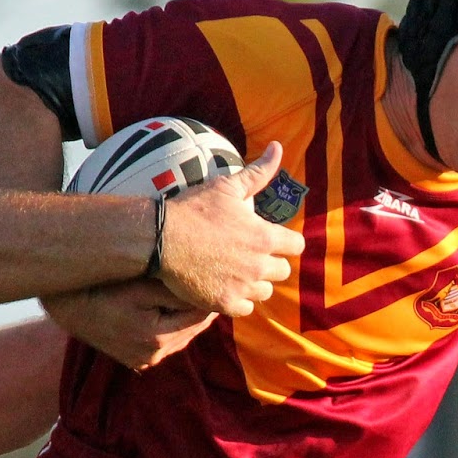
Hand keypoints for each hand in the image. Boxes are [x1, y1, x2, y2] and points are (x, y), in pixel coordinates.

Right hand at [43, 278, 215, 370]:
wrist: (67, 305)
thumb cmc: (103, 288)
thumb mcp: (142, 285)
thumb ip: (176, 290)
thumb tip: (209, 289)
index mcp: (156, 338)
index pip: (198, 318)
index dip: (212, 297)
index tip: (223, 281)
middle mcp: (151, 356)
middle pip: (191, 331)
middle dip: (204, 309)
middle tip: (219, 288)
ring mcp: (142, 361)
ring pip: (180, 338)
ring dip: (190, 320)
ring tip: (201, 297)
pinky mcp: (135, 361)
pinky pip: (165, 344)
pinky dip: (173, 328)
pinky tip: (177, 311)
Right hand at [158, 143, 303, 316]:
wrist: (162, 239)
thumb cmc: (194, 210)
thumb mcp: (227, 186)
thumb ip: (258, 173)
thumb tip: (278, 148)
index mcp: (264, 237)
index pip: (296, 246)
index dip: (286, 242)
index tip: (272, 240)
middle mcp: (259, 265)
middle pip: (282, 271)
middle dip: (271, 263)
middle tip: (249, 255)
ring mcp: (243, 287)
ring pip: (264, 292)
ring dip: (256, 283)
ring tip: (237, 272)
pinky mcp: (226, 304)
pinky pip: (245, 308)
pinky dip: (238, 300)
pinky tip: (225, 287)